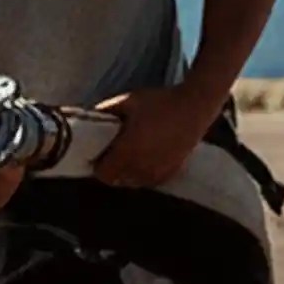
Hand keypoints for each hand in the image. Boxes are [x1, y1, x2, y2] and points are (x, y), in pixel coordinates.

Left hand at [92, 86, 217, 188]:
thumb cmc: (159, 102)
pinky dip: (144, 174)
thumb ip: (105, 111)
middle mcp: (141, 168)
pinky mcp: (171, 172)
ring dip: (128, 173)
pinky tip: (147, 157)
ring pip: (133, 182)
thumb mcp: (127, 101)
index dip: (97, 165)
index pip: (103, 174)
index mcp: (127, 152)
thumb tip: (89, 119)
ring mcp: (158, 172)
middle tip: (113, 152)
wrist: (194, 106)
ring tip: (131, 154)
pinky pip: (150, 181)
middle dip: (112, 169)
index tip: (99, 154)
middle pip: (116, 181)